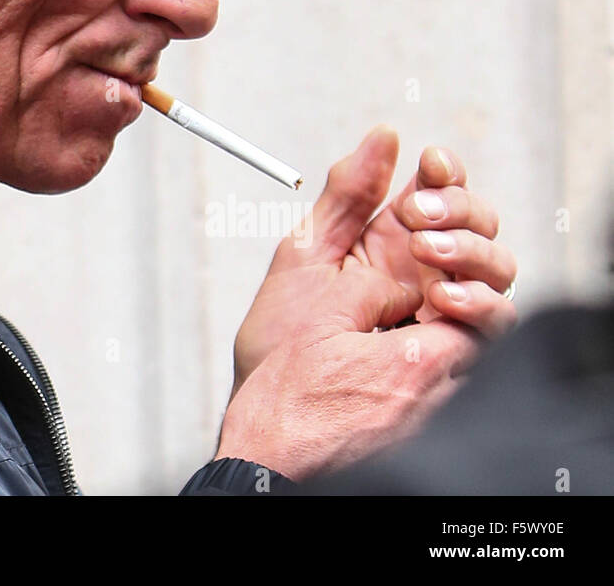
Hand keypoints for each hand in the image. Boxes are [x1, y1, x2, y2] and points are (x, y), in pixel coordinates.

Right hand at [216, 265, 480, 480]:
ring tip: (406, 355)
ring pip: (465, 386)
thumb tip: (403, 290)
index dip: (463, 304)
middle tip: (427, 323)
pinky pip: (443, 413)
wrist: (272, 462)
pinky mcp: (416, 450)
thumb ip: (368, 290)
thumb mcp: (319, 322)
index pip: (476, 325)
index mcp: (413, 363)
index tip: (437, 299)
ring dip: (446, 364)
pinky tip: (393, 386)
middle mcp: (432, 402)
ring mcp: (427, 431)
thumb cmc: (287, 402)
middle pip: (482, 359)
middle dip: (462, 334)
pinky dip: (429, 393)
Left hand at [230, 126, 516, 395]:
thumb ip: (347, 195)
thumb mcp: (307, 253)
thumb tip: (384, 136)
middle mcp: (421, 277)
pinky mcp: (457, 355)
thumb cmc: (280, 344)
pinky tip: (443, 294)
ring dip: (468, 245)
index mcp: (385, 248)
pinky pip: (499, 318)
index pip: (435, 195)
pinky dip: (479, 297)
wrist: (279, 416)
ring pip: (496, 262)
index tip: (431, 161)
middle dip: (457, 203)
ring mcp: (443, 315)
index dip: (443, 172)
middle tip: (416, 211)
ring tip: (424, 251)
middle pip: (474, 221)